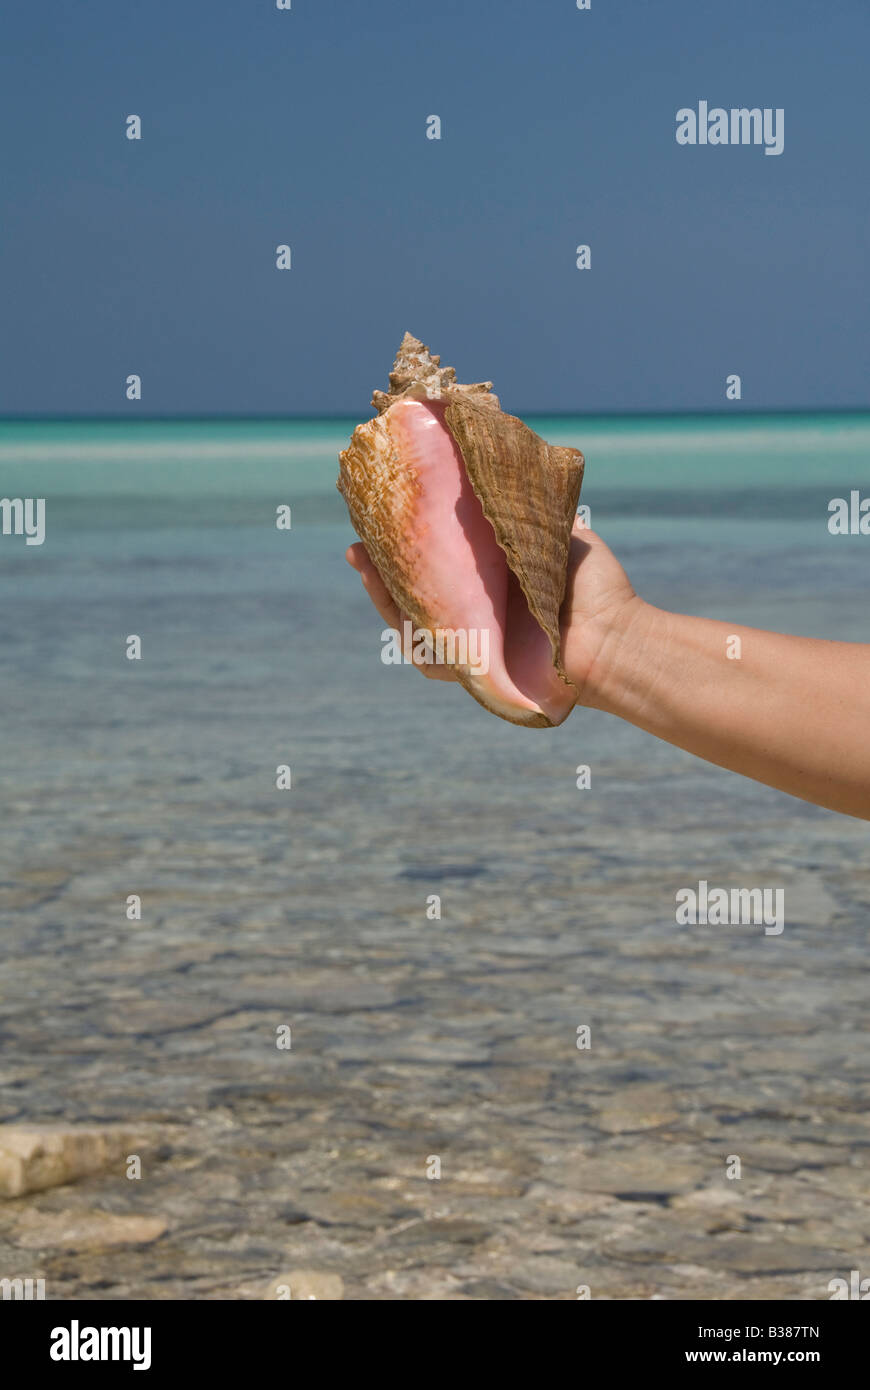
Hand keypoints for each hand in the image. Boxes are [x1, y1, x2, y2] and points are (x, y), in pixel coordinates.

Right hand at [346, 517, 640, 700]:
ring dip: (383, 599)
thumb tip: (496, 464)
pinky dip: (413, 640)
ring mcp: (473, 646)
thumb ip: (526, 508)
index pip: (433, 564)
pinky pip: (433, 661)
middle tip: (356, 547)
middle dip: (377, 572)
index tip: (379, 517)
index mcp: (487, 585)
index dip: (402, 546)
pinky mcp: (478, 673)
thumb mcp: (555, 534)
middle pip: (410, 595)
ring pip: (412, 626)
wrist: (617, 637)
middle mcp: (475, 616)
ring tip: (365, 568)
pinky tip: (395, 614)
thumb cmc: (595, 588)